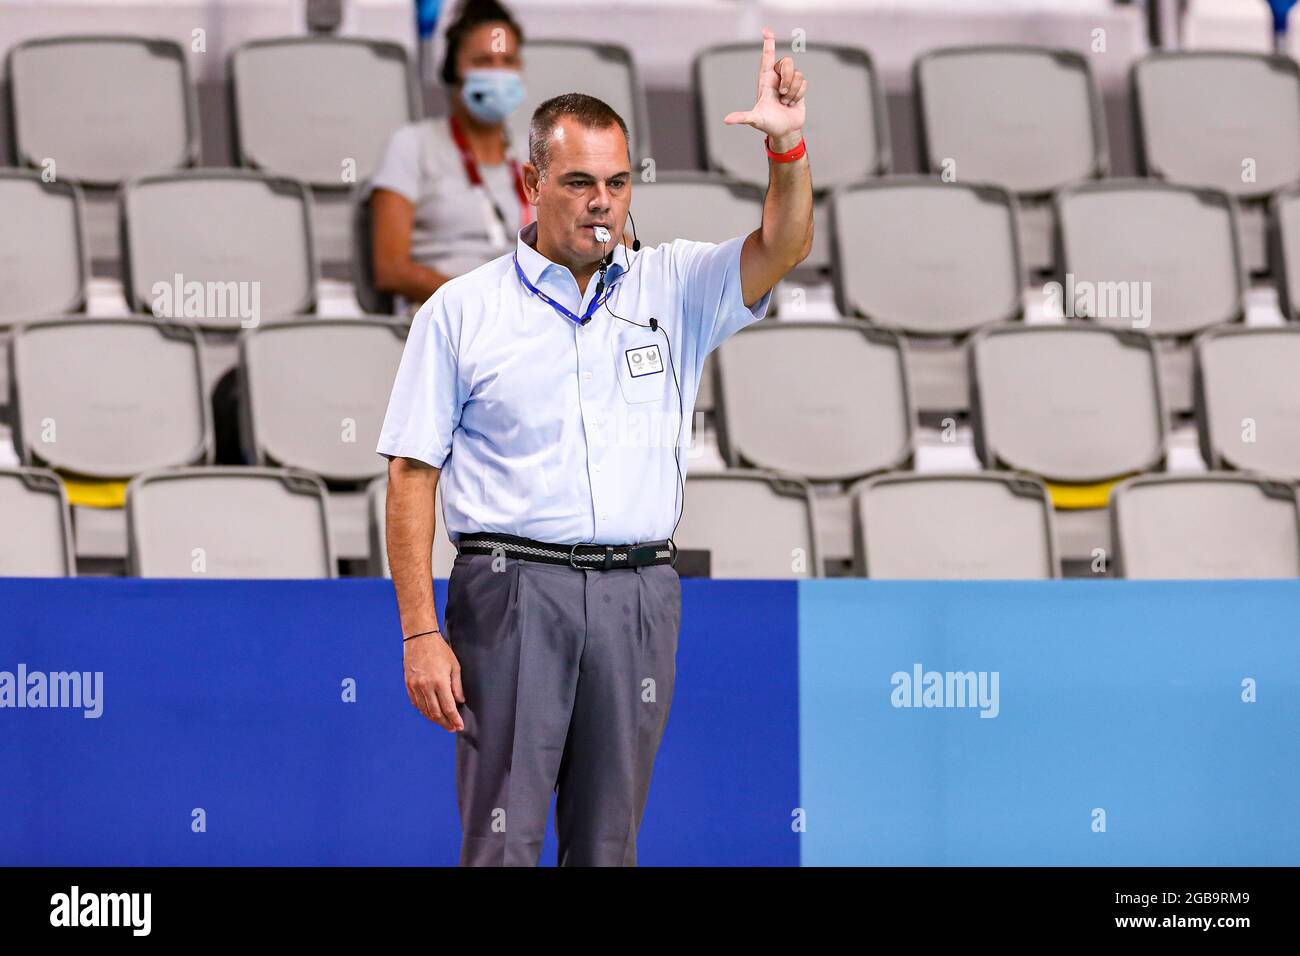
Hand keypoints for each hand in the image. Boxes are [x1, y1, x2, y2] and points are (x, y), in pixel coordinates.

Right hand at [404, 632, 464, 731]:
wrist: (420, 639)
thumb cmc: (440, 650)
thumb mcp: (454, 666)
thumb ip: (457, 686)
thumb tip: (460, 702)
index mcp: (439, 682)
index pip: (448, 708)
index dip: (454, 719)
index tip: (459, 726)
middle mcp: (426, 687)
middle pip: (436, 713)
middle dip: (445, 723)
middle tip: (452, 728)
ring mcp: (415, 686)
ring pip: (425, 710)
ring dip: (434, 719)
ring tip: (443, 723)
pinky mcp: (408, 685)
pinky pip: (416, 703)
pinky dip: (423, 710)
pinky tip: (430, 713)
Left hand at [723, 27, 806, 150]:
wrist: (785, 131)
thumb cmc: (768, 124)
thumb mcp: (755, 120)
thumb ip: (742, 117)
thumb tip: (726, 120)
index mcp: (765, 80)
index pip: (767, 58)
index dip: (768, 44)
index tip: (767, 30)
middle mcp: (777, 78)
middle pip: (787, 62)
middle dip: (787, 78)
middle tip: (782, 94)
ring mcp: (788, 82)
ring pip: (797, 74)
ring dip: (793, 91)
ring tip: (785, 103)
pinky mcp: (799, 87)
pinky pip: (804, 82)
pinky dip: (799, 95)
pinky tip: (793, 103)